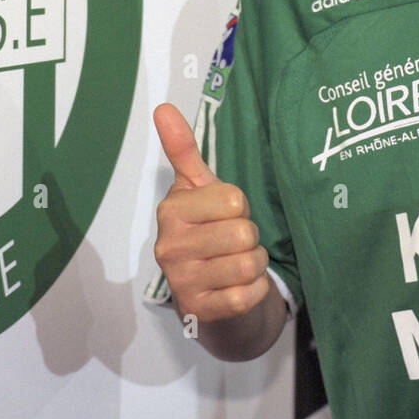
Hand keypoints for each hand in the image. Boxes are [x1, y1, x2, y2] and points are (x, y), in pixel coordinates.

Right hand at [153, 103, 271, 322]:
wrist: (210, 298)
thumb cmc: (208, 233)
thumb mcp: (198, 190)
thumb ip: (183, 150)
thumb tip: (163, 107)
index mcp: (170, 211)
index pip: (234, 199)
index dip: (240, 208)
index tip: (223, 217)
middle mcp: (169, 247)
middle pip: (244, 233)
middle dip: (250, 239)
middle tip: (232, 244)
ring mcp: (182, 283)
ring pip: (249, 264)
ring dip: (255, 265)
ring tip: (236, 265)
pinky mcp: (201, 312)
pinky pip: (249, 294)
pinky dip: (255, 291)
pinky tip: (238, 289)